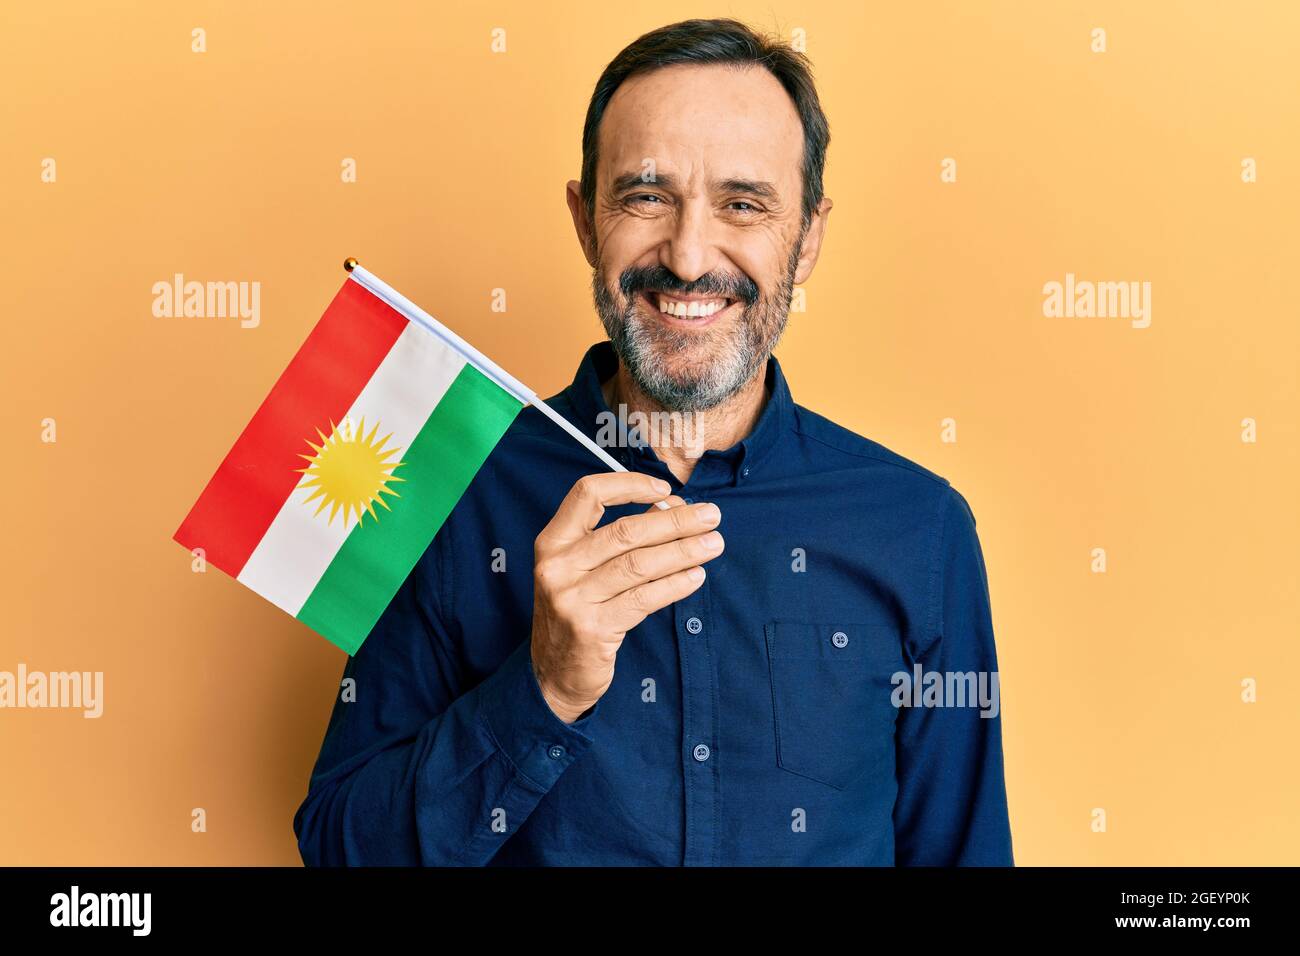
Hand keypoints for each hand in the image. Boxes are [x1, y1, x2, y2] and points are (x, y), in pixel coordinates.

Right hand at [530, 472, 723, 722]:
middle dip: (675, 520)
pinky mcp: (592, 628)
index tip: (666, 489)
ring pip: (639, 564)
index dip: (629, 484)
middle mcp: (557, 566)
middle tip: (711, 516)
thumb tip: (672, 508)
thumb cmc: (578, 611)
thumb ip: (618, 539)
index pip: (588, 494)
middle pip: (626, 530)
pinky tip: (696, 576)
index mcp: (553, 541)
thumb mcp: (582, 569)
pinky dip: (675, 584)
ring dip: (683, 551)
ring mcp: (572, 598)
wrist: (554, 673)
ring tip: (713, 545)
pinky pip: (644, 598)